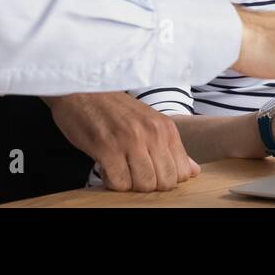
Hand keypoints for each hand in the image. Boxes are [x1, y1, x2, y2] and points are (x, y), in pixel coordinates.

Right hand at [46, 92, 198, 191]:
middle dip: (149, 184)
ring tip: (119, 167)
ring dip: (129, 183)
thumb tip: (193, 171)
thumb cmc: (113, 107)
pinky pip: (119, 183)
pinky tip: (106, 166)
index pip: (182, 172)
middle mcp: (151, 133)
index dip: (166, 179)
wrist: (81, 88)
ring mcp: (129, 141)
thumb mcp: (148, 121)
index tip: (151, 172)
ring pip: (143, 185)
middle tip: (133, 172)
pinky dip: (112, 181)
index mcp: (165, 127)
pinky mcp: (106, 148)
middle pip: (164, 183)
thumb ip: (170, 146)